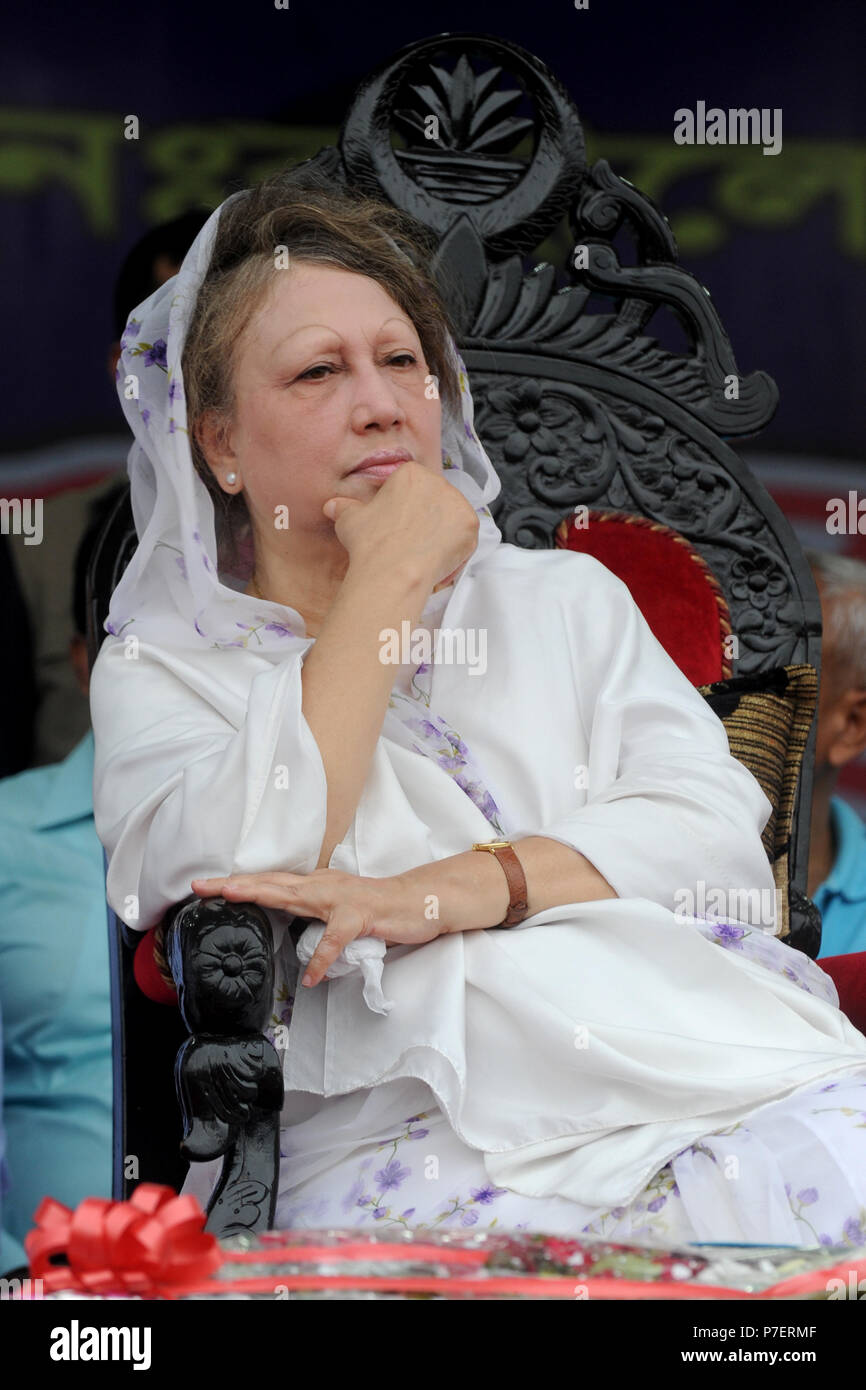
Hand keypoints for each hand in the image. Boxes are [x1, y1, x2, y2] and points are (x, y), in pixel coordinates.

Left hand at [190, 868, 442, 986]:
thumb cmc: (378, 907)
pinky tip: (310, 978)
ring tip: (233, 896)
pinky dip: (322, 958)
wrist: (419, 901)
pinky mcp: (361, 916)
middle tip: (200, 885)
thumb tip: (285, 923)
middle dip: (235, 883)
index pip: (270, 882)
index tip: (202, 886)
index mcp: (315, 886)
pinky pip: (336, 940)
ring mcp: (341, 899)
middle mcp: (322, 886)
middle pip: (272, 882)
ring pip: (295, 895)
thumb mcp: (336, 908)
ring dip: (263, 894)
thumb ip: (310, 912)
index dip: (237, 883)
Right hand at [323, 459, 478, 590]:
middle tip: (410, 544)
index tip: (397, 527)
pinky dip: (453, 553)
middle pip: (435, 501)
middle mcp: (439, 483)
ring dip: (440, 537)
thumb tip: (331, 506)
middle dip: (425, 521)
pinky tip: (435, 564)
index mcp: (411, 474)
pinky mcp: (471, 527)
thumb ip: (344, 508)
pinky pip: (464, 539)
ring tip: (421, 555)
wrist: (393, 571)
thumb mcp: (350, 520)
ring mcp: (458, 504)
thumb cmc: (371, 543)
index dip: (405, 510)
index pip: (413, 487)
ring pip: (451, 521)